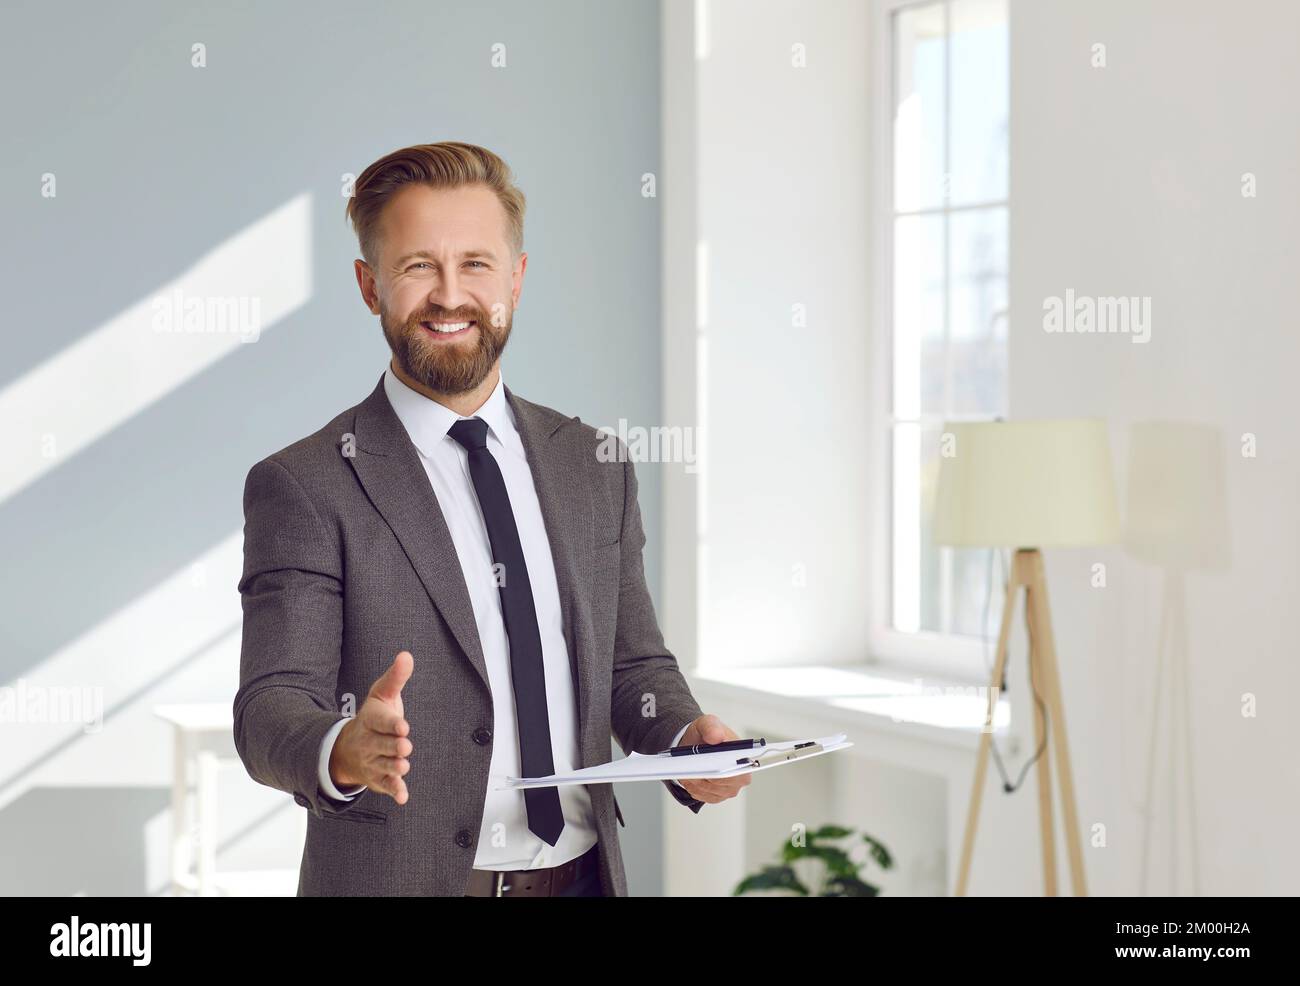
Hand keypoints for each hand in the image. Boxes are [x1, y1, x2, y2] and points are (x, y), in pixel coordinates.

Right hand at [328, 650, 413, 804]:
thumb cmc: (374, 717)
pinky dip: (393, 791)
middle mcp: (369, 742)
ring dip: (394, 768)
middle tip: (405, 747)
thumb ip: (396, 678)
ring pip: (384, 766)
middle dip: (392, 747)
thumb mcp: (382, 695)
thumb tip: (407, 655)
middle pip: (381, 746)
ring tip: (403, 766)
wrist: (348, 748)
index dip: (392, 724)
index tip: (403, 726)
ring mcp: (372, 762)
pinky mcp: (378, 778)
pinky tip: (403, 797)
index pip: (380, 721)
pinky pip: (385, 785)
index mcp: (371, 720)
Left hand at [673, 714, 751, 803]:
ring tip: (687, 768)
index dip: (720, 771)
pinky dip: (693, 787)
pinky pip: (703, 796)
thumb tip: (716, 736)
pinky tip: (689, 776)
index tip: (705, 766)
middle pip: (720, 784)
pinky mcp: (717, 796)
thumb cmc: (707, 735)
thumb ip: (711, 727)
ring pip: (709, 790)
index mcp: (745, 758)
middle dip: (704, 775)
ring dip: (696, 781)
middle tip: (691, 766)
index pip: (736, 772)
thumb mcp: (707, 723)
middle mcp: (741, 777)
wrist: (698, 744)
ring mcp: (729, 788)